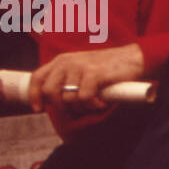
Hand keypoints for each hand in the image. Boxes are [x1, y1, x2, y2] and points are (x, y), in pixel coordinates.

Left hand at [28, 43, 145, 112]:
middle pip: (49, 92)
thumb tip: (59, 103)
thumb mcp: (82, 70)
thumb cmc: (109, 69)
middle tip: (76, 109)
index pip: (37, 78)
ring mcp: (79, 67)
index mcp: (61, 61)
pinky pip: (84, 99)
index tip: (39, 109)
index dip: (34, 95)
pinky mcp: (93, 74)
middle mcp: (67, 62)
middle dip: (61, 106)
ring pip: (68, 99)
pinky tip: (102, 103)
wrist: (134, 58)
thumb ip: (68, 80)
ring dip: (82, 108)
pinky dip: (93, 106)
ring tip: (95, 104)